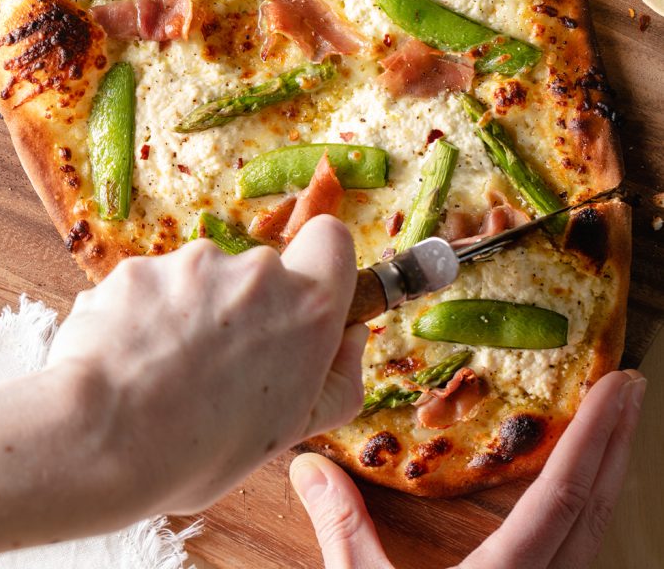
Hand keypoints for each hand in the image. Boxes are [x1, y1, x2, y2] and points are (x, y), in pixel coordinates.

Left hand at [47, 214, 367, 517]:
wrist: (99, 442)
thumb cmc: (198, 451)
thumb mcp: (292, 431)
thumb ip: (336, 377)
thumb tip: (349, 335)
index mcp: (305, 308)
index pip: (332, 240)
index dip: (320, 264)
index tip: (302, 297)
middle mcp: (254, 273)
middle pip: (258, 275)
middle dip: (241, 309)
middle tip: (215, 367)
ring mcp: (190, 264)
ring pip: (198, 282)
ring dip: (187, 315)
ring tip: (160, 374)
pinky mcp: (136, 268)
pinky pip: (147, 289)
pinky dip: (139, 318)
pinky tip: (126, 362)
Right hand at [290, 368, 645, 568]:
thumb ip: (343, 529)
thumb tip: (310, 465)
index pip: (563, 494)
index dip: (593, 435)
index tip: (616, 387)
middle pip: (595, 510)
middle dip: (616, 443)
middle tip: (630, 387)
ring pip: (594, 539)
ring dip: (605, 479)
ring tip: (605, 434)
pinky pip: (575, 559)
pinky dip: (583, 518)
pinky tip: (570, 504)